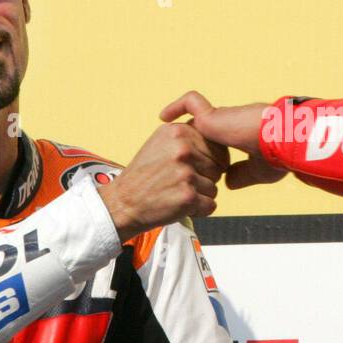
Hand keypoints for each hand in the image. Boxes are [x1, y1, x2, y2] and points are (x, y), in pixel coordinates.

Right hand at [97, 122, 226, 240]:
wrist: (123, 202)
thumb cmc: (144, 175)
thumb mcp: (161, 142)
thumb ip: (188, 136)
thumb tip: (218, 135)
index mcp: (178, 132)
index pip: (217, 146)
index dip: (208, 161)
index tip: (191, 167)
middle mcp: (182, 149)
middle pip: (219, 167)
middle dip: (204, 177)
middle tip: (179, 182)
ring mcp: (186, 173)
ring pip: (214, 187)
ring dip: (200, 194)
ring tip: (176, 192)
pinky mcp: (188, 196)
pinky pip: (211, 205)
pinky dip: (198, 210)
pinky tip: (178, 204)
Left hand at [161, 91, 287, 189]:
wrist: (282, 141)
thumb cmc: (277, 157)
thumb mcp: (258, 172)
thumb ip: (241, 175)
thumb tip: (227, 183)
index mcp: (240, 137)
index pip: (216, 143)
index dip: (204, 153)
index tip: (191, 164)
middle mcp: (229, 126)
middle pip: (203, 133)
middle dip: (188, 143)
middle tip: (170, 158)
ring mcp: (220, 120)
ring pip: (195, 123)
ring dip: (182, 133)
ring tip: (163, 142)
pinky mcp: (213, 116)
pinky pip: (192, 103)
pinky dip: (178, 105)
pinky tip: (164, 116)